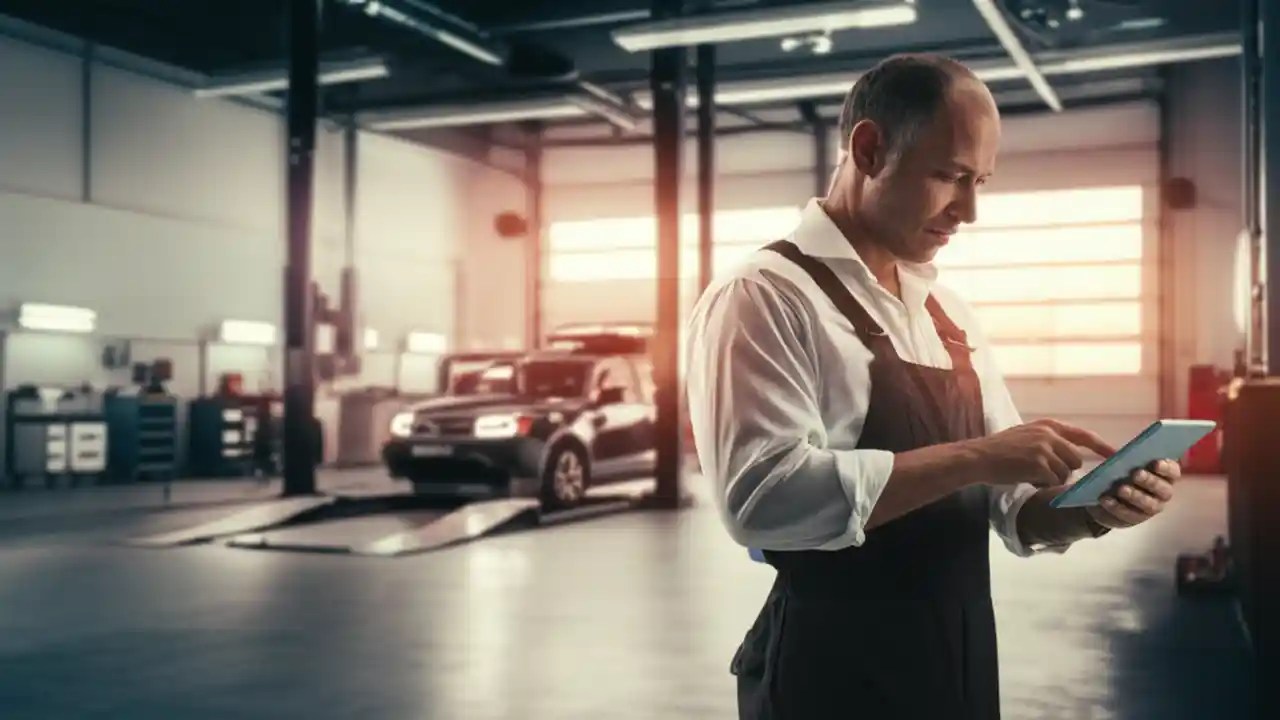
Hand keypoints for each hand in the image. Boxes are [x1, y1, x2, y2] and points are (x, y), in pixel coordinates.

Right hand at [969, 419, 1116, 487]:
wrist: (977, 457)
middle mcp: (1049, 434)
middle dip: (1063, 471)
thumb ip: (1050, 442)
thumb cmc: (1000, 451)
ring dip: (1050, 479)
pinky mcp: (1038, 463)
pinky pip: (1052, 481)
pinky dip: (1040, 484)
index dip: (1102, 447)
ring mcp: (1044, 448)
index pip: (1084, 436)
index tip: (1118, 456)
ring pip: (1064, 473)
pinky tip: (1024, 477)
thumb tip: (1073, 459)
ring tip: (1029, 473)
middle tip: (1041, 472)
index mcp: (1048, 425)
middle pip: (1075, 461)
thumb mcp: (1027, 436)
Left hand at [1086, 459, 1180, 528]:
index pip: (1173, 472)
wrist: (1109, 496)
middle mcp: (1163, 493)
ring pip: (1149, 505)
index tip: (1156, 463)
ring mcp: (1150, 508)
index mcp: (1165, 476)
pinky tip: (1105, 499)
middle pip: (1163, 490)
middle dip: (1150, 481)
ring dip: (1135, 496)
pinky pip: (1128, 515)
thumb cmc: (1124, 473)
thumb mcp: (1127, 463)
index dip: (1167, 468)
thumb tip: (1128, 453)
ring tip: (1121, 489)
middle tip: (1136, 474)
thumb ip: (1133, 458)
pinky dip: (1116, 507)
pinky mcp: (1135, 519)